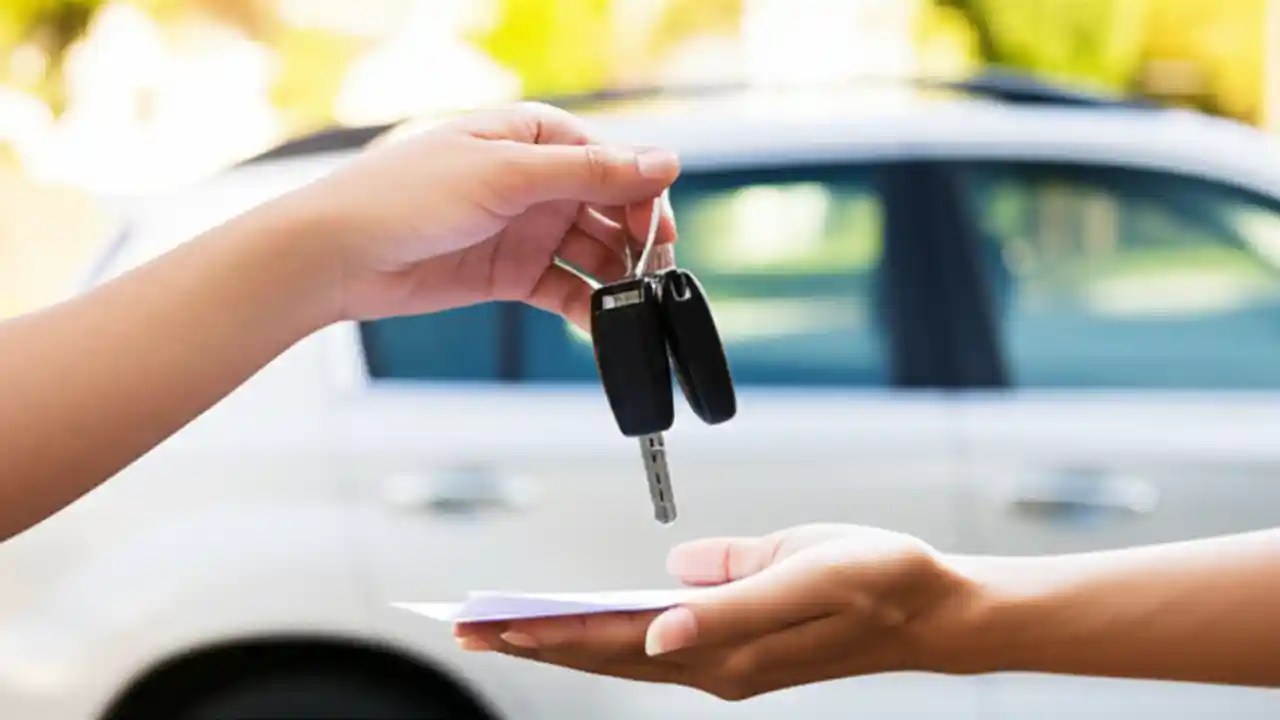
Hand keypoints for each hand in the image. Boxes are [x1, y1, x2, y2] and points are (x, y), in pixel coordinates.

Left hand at [285, 102, 678, 327]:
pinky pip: (564, 289)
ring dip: (616, 277)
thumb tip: (662, 161)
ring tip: (633, 304)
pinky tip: (605, 322)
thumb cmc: (403, 197)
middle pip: (607, 208)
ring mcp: (521, 229)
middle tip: (654, 273)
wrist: (337, 256)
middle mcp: (532, 180)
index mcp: (530, 136)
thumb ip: (588, 173)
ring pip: (591, 252)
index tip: (660, 228)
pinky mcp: (509, 274)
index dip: (641, 192)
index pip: (609, 159)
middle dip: (635, 240)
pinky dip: (587, 306)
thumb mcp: (505, 176)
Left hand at [455, 525, 978, 700]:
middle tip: (464, 622)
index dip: (551, 629)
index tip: (494, 622)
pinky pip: (651, 649)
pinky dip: (603, 641)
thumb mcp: (809, 569)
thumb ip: (734, 594)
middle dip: (531, 638)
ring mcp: (722, 665)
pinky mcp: (732, 655)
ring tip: (501, 624)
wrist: (930, 611)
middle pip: (605, 654)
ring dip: (558, 641)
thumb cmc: (877, 576)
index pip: (617, 639)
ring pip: (621, 657)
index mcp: (729, 644)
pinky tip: (576, 629)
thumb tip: (664, 601)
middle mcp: (716, 666)